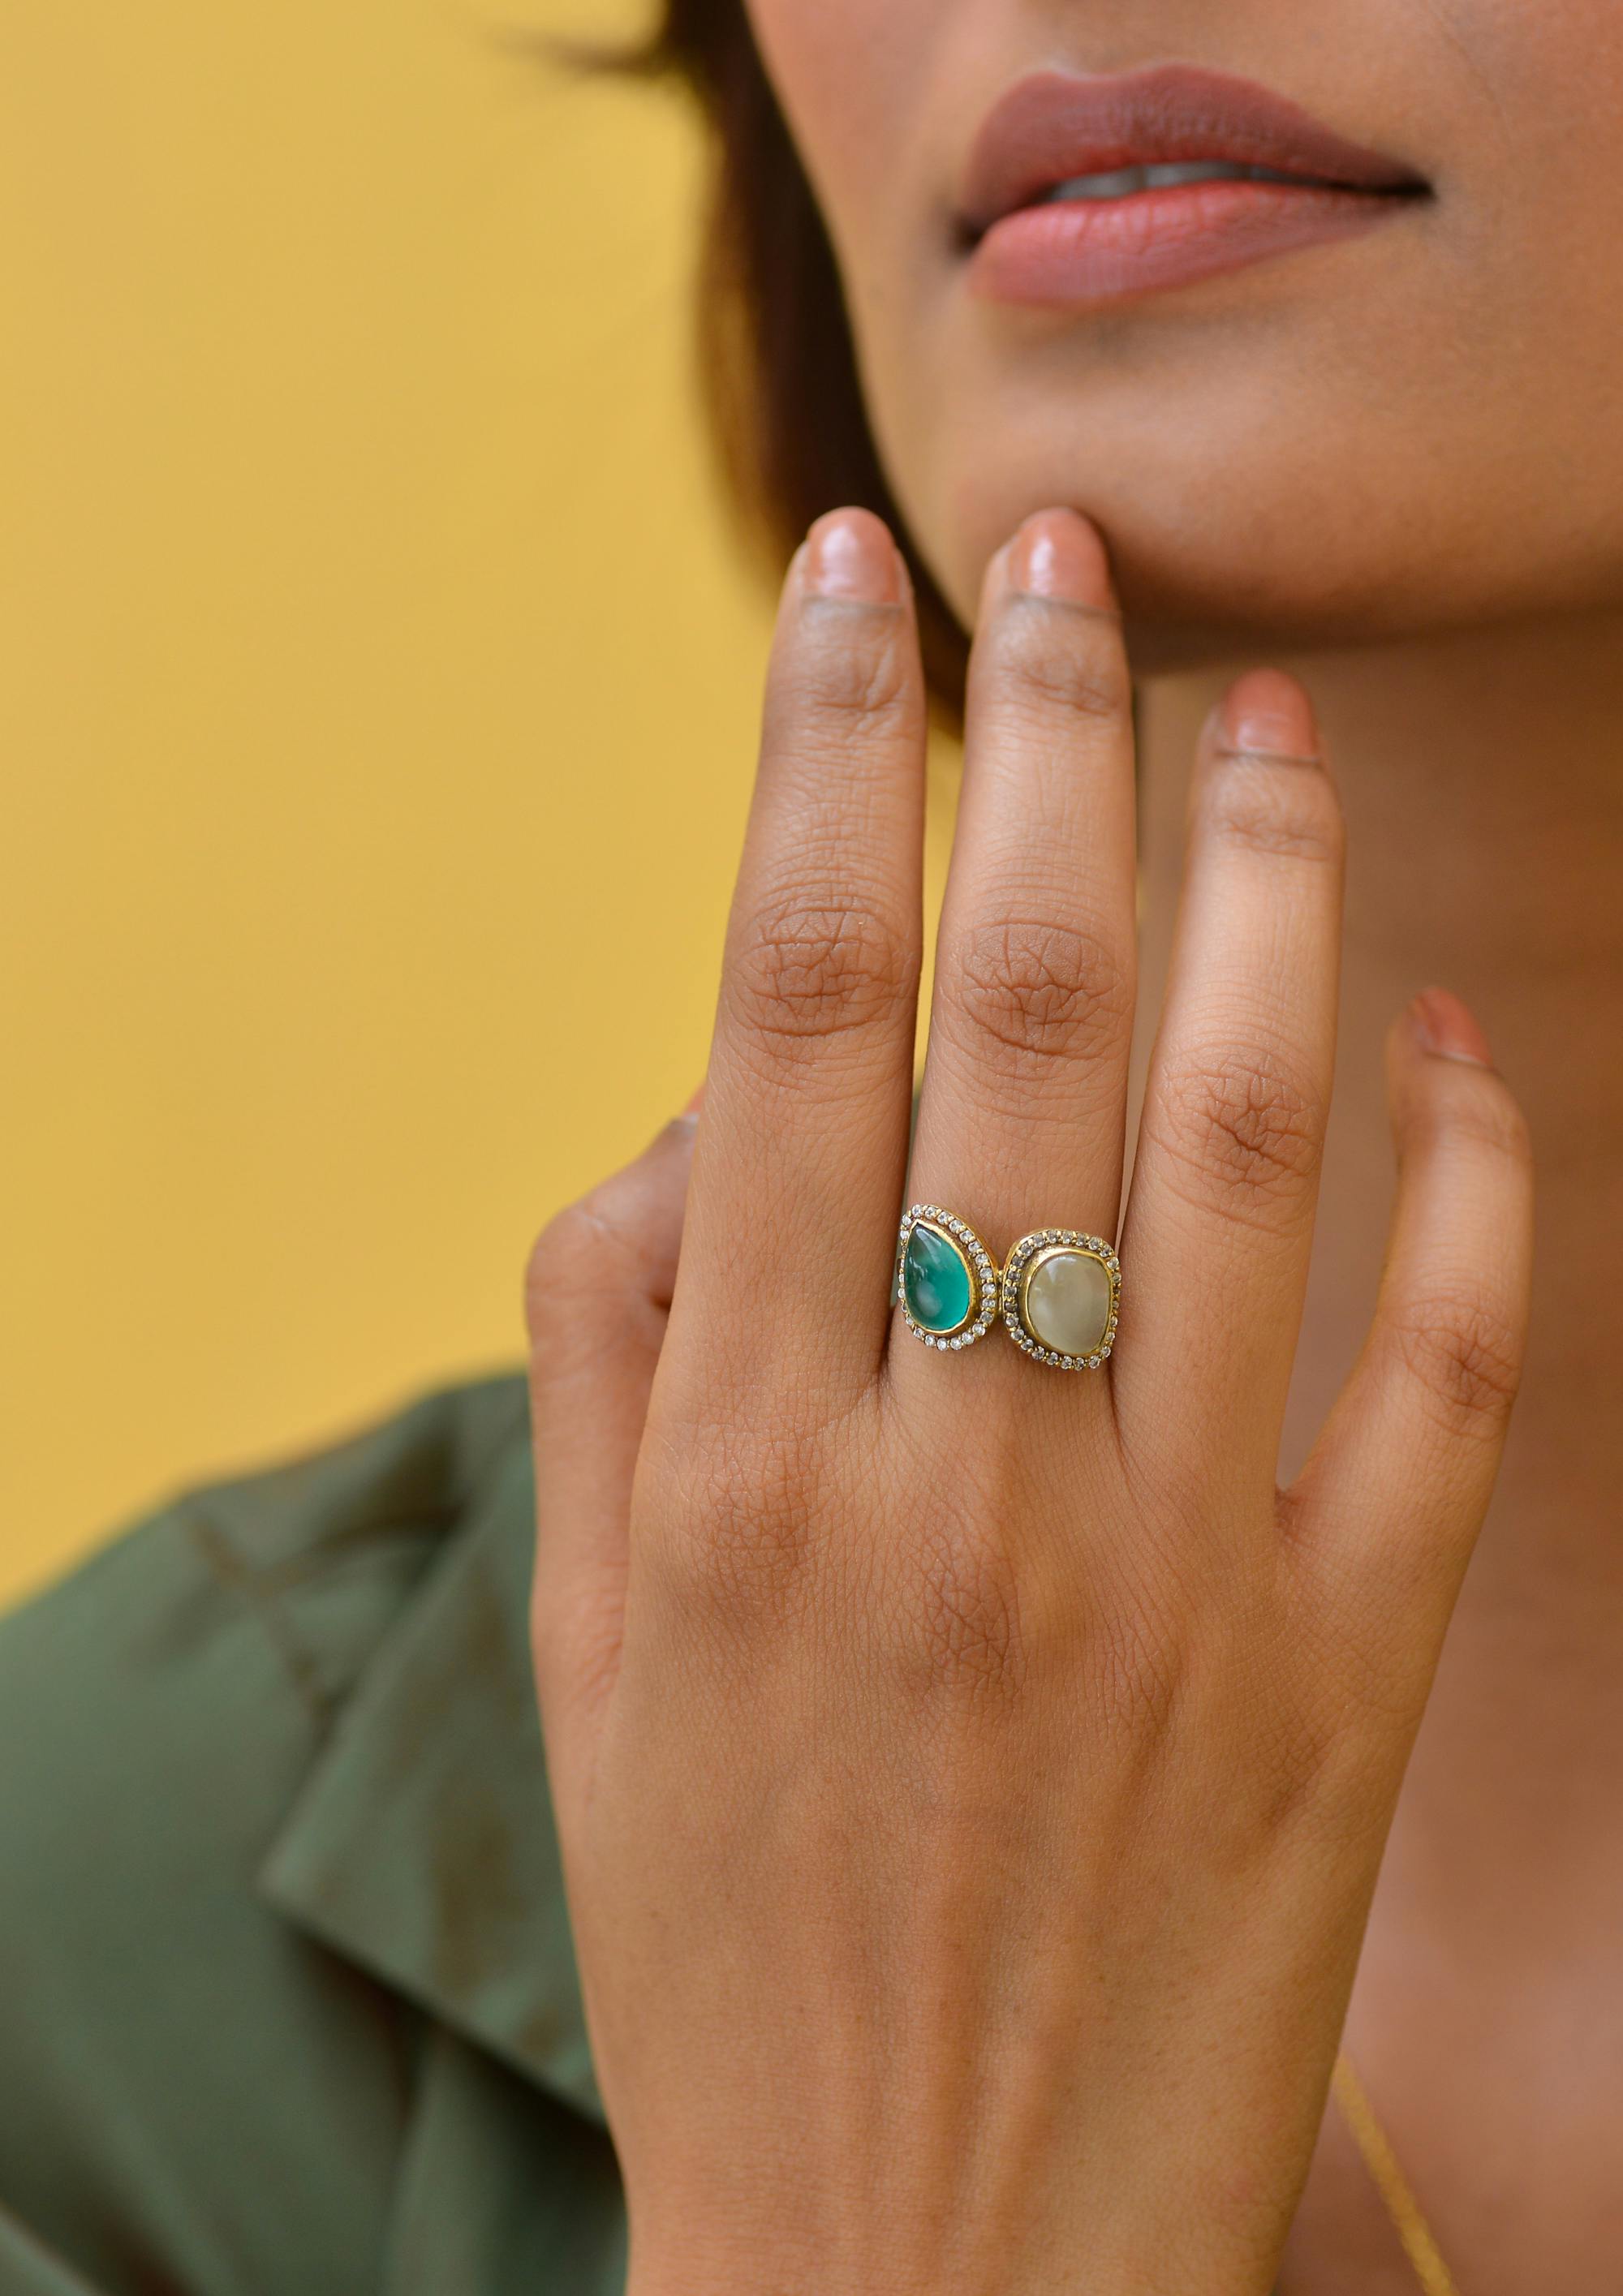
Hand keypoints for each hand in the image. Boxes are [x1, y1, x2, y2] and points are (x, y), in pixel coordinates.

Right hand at [526, 507, 1532, 2294]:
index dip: (829, 757)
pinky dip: (1468, 1170)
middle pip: (1029, 1009)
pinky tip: (1445, 1028)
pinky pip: (1446, 1364)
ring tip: (1269, 720)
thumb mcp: (585, 1636)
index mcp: (746, 1453)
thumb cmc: (724, 1924)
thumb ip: (616, 1335)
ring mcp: (1173, 1570)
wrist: (913, 2269)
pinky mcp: (1343, 1674)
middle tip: (1077, 552)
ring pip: (1263, 1132)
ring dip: (1276, 886)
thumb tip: (711, 1096)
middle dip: (1054, 738)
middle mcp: (959, 1475)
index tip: (859, 583)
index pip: (787, 999)